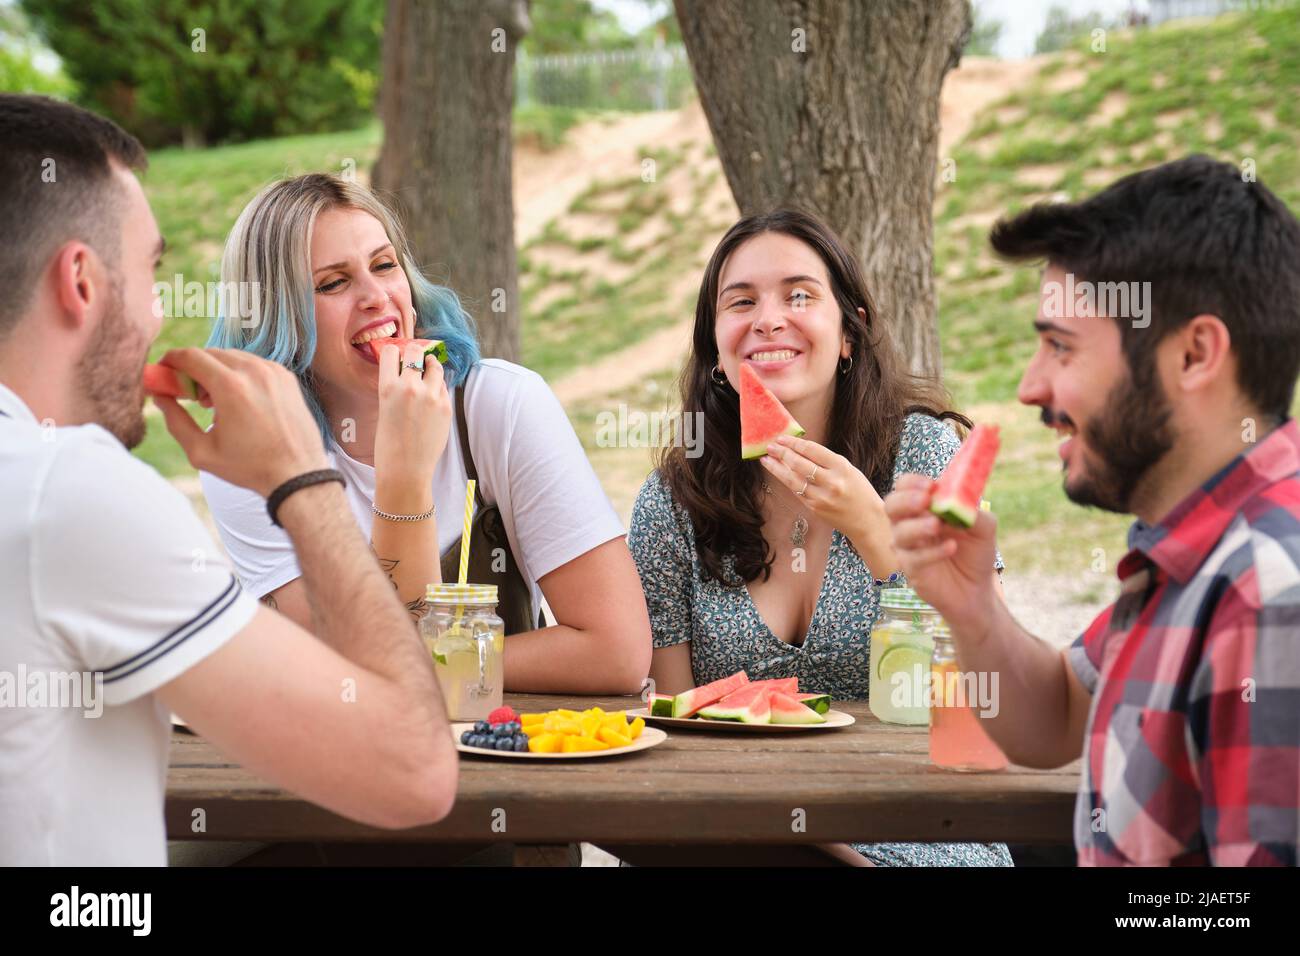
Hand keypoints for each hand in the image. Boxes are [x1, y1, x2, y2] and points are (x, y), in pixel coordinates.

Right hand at [153, 348, 328, 497]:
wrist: (298, 474)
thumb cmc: (249, 467)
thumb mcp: (201, 451)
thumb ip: (175, 420)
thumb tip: (159, 397)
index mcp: (231, 387)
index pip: (191, 356)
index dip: (171, 360)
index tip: (164, 370)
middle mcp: (254, 372)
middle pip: (210, 353)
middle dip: (193, 368)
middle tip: (188, 393)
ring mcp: (274, 371)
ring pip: (233, 357)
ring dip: (216, 370)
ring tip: (214, 401)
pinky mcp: (287, 377)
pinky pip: (254, 364)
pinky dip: (239, 374)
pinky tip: (237, 399)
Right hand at [372, 341, 450, 506]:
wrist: (405, 470)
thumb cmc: (389, 444)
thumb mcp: (384, 409)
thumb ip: (395, 389)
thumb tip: (406, 373)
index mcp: (388, 387)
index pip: (391, 351)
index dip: (394, 351)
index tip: (397, 354)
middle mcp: (410, 386)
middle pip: (415, 351)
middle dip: (414, 353)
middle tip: (415, 357)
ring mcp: (431, 396)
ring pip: (435, 366)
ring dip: (430, 366)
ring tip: (428, 370)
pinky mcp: (446, 406)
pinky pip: (444, 387)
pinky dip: (439, 387)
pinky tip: (432, 397)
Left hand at [761, 434, 886, 543]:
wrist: (867, 522)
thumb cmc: (861, 492)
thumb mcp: (850, 470)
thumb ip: (827, 461)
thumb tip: (800, 450)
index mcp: (842, 467)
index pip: (812, 450)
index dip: (794, 443)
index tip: (783, 438)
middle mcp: (831, 482)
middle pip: (799, 463)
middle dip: (782, 453)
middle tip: (770, 445)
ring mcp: (821, 497)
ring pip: (793, 479)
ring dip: (777, 468)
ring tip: (766, 459)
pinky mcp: (814, 508)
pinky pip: (796, 491)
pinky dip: (786, 480)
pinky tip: (779, 473)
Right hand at [883, 474, 999, 640]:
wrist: (977, 589)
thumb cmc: (976, 553)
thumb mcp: (984, 526)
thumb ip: (971, 509)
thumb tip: (958, 499)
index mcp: (924, 508)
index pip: (905, 487)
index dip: (912, 483)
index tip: (930, 486)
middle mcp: (910, 524)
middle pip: (891, 505)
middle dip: (905, 500)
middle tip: (924, 500)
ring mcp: (908, 548)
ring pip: (899, 533)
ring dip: (918, 526)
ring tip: (938, 526)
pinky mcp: (911, 570)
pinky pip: (913, 558)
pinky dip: (932, 551)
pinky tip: (951, 548)